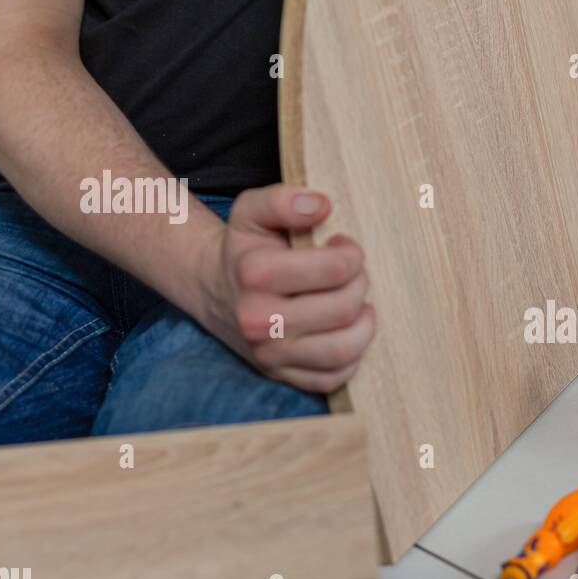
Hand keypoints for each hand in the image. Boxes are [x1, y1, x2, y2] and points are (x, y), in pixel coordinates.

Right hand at [197, 184, 375, 393]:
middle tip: (352, 275)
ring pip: (342, 350)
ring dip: (363, 325)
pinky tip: (344, 331)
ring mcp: (269, 354)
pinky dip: (351, 357)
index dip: (352, 254)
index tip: (343, 247)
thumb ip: (284, 199)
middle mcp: (258, 321)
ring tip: (356, 305)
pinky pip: (333, 378)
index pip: (335, 269)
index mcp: (254, 274)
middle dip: (359, 285)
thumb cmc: (245, 247)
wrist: (214, 288)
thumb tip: (322, 205)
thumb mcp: (253, 211)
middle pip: (344, 309)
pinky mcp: (280, 376)